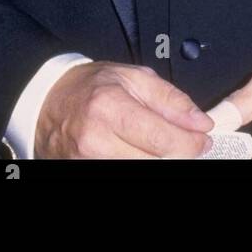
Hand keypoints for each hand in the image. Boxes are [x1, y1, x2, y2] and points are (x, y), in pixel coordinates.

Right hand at [35, 61, 214, 158]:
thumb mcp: (132, 76)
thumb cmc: (90, 87)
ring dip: (159, 161)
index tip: (203, 140)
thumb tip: (200, 122)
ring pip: (142, 171)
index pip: (161, 138)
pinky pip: (125, 175)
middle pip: (154, 161)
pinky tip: (141, 153)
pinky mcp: (83, 174)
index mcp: (109, 106)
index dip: (190, 143)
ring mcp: (87, 162)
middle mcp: (96, 139)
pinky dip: (140, 163)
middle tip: (185, 143)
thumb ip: (170, 98)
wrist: (49, 102)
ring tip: (159, 145)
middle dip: (177, 153)